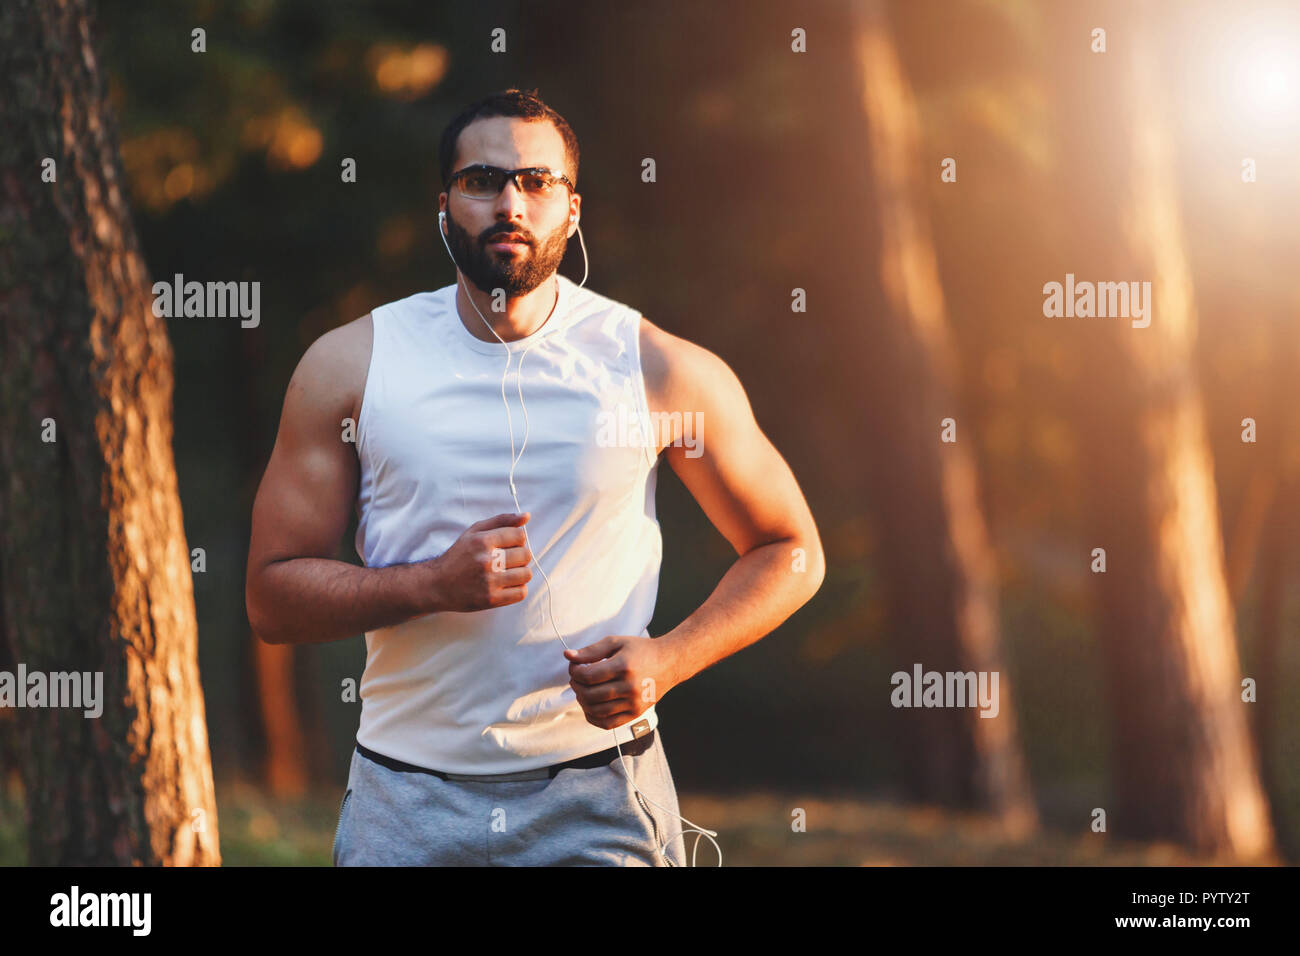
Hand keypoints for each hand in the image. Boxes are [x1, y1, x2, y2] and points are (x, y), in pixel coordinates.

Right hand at [421, 512, 532, 611]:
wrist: (436, 584)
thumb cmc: (458, 556)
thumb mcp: (474, 531)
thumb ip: (501, 521)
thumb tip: (527, 516)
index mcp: (483, 541)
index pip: (520, 536)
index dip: (518, 540)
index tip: (510, 545)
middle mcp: (487, 560)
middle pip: (525, 555)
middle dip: (520, 556)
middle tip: (508, 560)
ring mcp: (489, 581)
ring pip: (526, 574)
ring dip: (520, 573)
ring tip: (508, 572)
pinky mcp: (491, 599)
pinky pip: (521, 593)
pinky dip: (518, 588)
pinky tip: (507, 585)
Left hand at [563, 635, 678, 729]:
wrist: (669, 662)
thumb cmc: (642, 650)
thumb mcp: (616, 643)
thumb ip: (591, 650)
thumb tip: (568, 655)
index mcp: (623, 667)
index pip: (587, 676)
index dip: (574, 671)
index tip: (574, 666)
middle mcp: (629, 687)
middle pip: (589, 694)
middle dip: (576, 685)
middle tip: (576, 678)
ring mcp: (633, 703)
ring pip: (596, 710)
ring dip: (582, 701)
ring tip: (583, 690)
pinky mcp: (635, 713)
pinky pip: (607, 723)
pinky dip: (593, 717)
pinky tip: (590, 706)